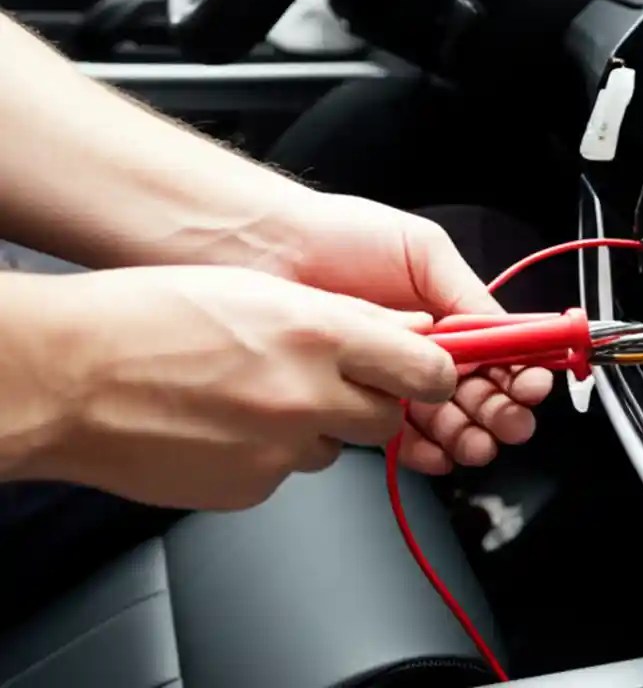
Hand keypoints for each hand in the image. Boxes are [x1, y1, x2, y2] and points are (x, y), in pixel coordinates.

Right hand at [15, 266, 457, 508]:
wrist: (67, 377)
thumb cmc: (147, 318)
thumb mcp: (260, 292)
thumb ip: (341, 317)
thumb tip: (398, 330)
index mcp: (319, 332)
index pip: (427, 369)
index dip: (436, 375)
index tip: (432, 375)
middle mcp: (309, 395)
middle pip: (389, 418)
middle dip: (372, 404)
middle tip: (332, 384)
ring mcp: (281, 450)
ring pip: (335, 447)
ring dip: (314, 428)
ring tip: (251, 398)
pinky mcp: (252, 489)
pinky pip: (285, 474)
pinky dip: (267, 453)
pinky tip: (224, 426)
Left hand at [283, 193, 553, 474]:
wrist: (268, 248)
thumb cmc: (340, 236)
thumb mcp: (422, 248)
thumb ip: (464, 292)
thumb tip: (506, 328)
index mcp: (448, 314)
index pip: (499, 352)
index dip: (520, 372)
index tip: (531, 386)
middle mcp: (423, 348)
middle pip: (477, 393)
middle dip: (500, 413)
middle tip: (509, 424)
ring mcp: (391, 376)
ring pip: (442, 418)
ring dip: (467, 435)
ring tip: (475, 444)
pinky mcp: (355, 397)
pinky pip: (394, 434)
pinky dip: (420, 449)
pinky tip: (437, 454)